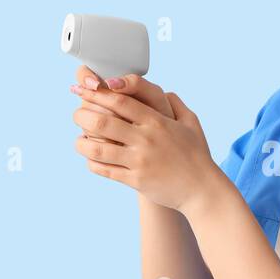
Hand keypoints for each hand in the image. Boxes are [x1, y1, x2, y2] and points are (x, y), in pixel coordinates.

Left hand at [69, 69, 217, 211]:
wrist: (202, 190)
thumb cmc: (197, 156)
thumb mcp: (192, 123)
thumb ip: (176, 104)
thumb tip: (165, 92)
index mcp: (157, 121)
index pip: (121, 101)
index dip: (98, 93)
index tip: (84, 89)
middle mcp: (146, 139)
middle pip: (103, 121)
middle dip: (83, 115)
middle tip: (77, 115)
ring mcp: (139, 161)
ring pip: (98, 148)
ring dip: (82, 143)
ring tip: (79, 141)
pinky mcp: (135, 180)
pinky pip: (105, 170)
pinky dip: (92, 163)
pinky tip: (91, 159)